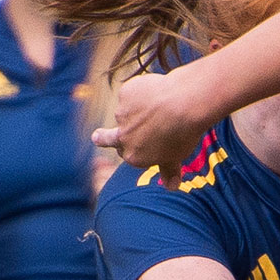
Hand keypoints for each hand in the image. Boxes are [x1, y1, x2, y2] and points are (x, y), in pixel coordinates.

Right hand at [89, 71, 210, 184]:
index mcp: (133, 157)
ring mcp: (122, 114)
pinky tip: (156, 92)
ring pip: (125, 112)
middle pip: (107, 138)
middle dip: (102, 137)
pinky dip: (142, 92)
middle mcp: (123, 137)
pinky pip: (132, 93)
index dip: (133, 149)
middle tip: (96, 137)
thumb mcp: (176, 157)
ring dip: (136, 110)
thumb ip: (169, 172)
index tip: (135, 146)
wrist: (183, 106)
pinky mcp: (125, 94)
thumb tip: (171, 187)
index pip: (126, 154)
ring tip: (159, 105)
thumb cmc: (182, 134)